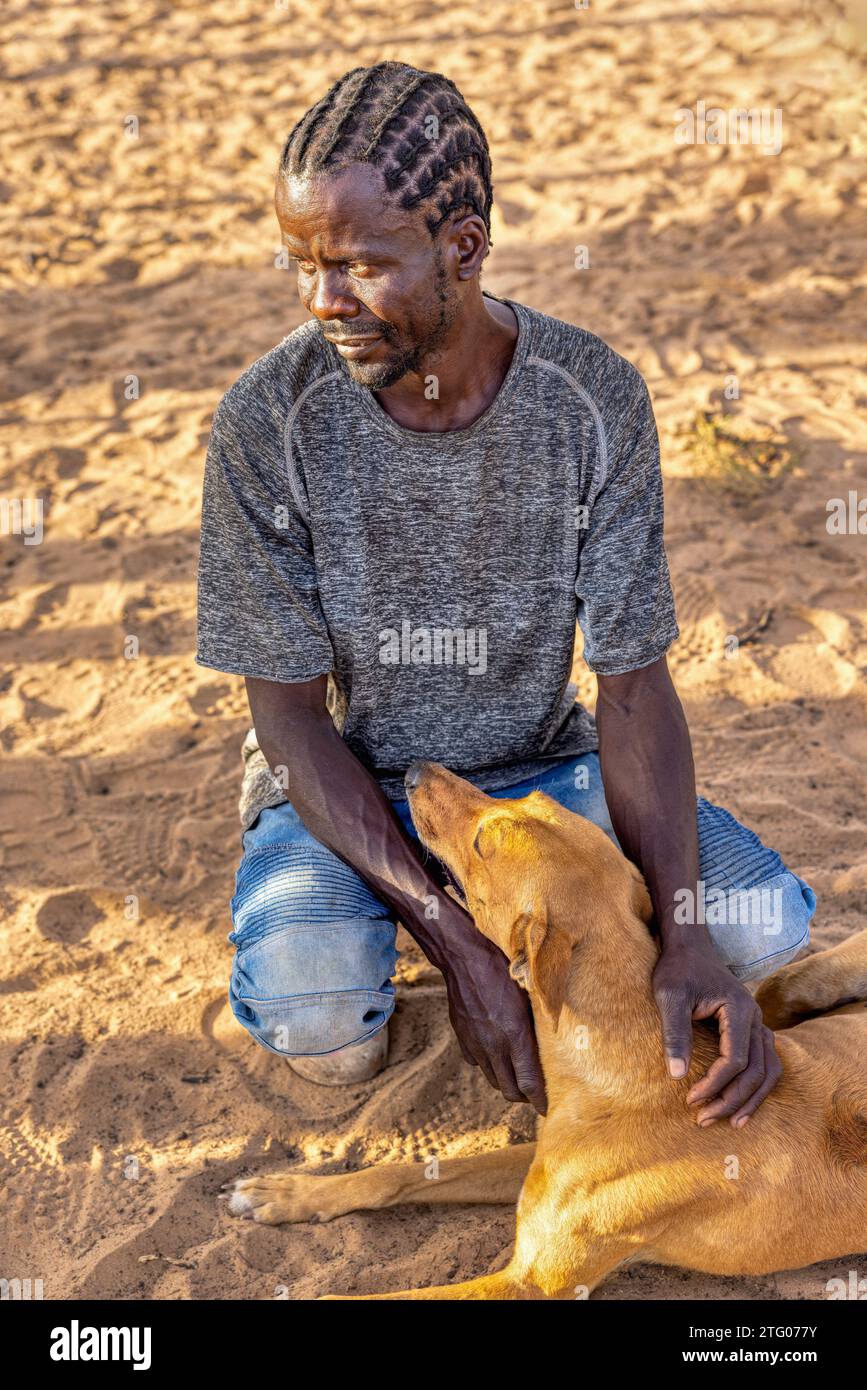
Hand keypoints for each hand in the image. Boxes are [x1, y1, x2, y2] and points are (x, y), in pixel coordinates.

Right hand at [440, 914, 546, 1114]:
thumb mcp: (530, 993)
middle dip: (524, 1096)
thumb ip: (541, 1021)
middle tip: (535, 1093)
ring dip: (507, 1081)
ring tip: (518, 1074)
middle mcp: (494, 1046)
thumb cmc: (504, 969)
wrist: (464, 956)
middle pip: (510, 1089)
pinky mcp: (462, 1037)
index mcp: (515, 1035)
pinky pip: (477, 1062)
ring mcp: (475, 1043)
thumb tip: (560, 1040)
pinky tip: (496, 1052)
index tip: (548, 1107)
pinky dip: (488, 1064)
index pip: (529, 1083)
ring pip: (493, 1079)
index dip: (540, 1100)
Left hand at [652, 936, 781, 1126]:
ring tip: (731, 1122)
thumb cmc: (678, 969)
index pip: (735, 1060)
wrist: (690, 947)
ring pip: (768, 1070)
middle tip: (704, 1119)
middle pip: (756, 1071)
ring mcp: (758, 1023)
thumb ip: (674, 1033)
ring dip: (751, 1099)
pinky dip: (757, 1086)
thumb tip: (676, 1075)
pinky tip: (742, 1103)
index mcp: (739, 1009)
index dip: (714, 1084)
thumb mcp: (669, 996)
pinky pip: (765, 1063)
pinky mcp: (752, 1028)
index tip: (690, 1100)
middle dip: (731, 1100)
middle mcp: (756, 1018)